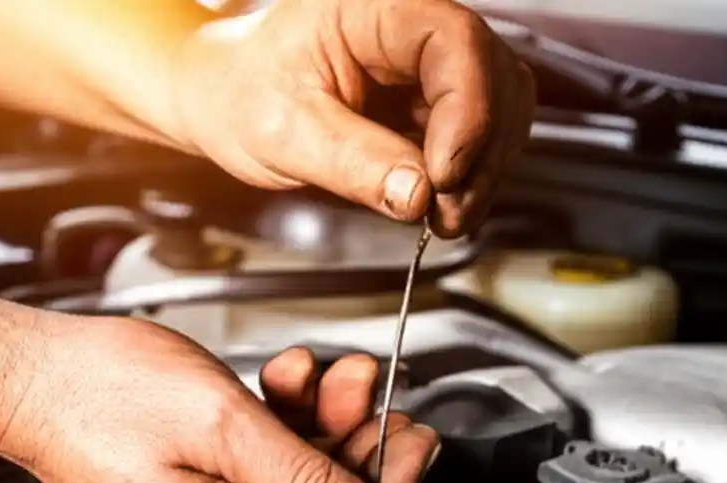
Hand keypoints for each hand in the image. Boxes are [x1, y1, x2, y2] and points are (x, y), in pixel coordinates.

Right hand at [0, 315, 438, 482]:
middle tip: (378, 398)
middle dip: (361, 454)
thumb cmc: (103, 390)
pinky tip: (287, 385)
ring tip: (331, 375)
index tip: (407, 445)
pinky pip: (265, 481)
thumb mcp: (226, 425)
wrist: (30, 373)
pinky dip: (287, 430)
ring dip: (328, 429)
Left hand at [162, 0, 534, 236]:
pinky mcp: (436, 102)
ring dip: (484, 171)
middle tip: (447, 214)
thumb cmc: (239, 93)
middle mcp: (413, 26)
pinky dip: (473, 175)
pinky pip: (483, 135)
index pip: (455, 41)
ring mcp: (430, 64)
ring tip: (442, 217)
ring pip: (501, 109)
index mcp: (373, 8)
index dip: (468, 110)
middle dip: (481, 154)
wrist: (225, 99)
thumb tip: (417, 195)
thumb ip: (353, 163)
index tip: (444, 175)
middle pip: (494, 77)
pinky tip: (442, 203)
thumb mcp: (282, 133)